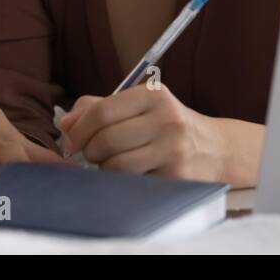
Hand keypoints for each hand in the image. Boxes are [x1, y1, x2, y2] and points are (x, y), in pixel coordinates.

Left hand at [56, 83, 227, 181]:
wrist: (215, 149)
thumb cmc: (166, 126)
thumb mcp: (139, 106)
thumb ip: (97, 108)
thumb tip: (64, 125)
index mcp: (154, 95)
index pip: (102, 112)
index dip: (78, 131)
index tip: (70, 142)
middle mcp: (167, 119)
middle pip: (106, 140)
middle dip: (89, 152)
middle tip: (90, 156)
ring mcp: (174, 149)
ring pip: (117, 166)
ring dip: (105, 169)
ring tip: (111, 164)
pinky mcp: (177, 177)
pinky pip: (133, 184)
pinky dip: (123, 183)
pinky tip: (130, 176)